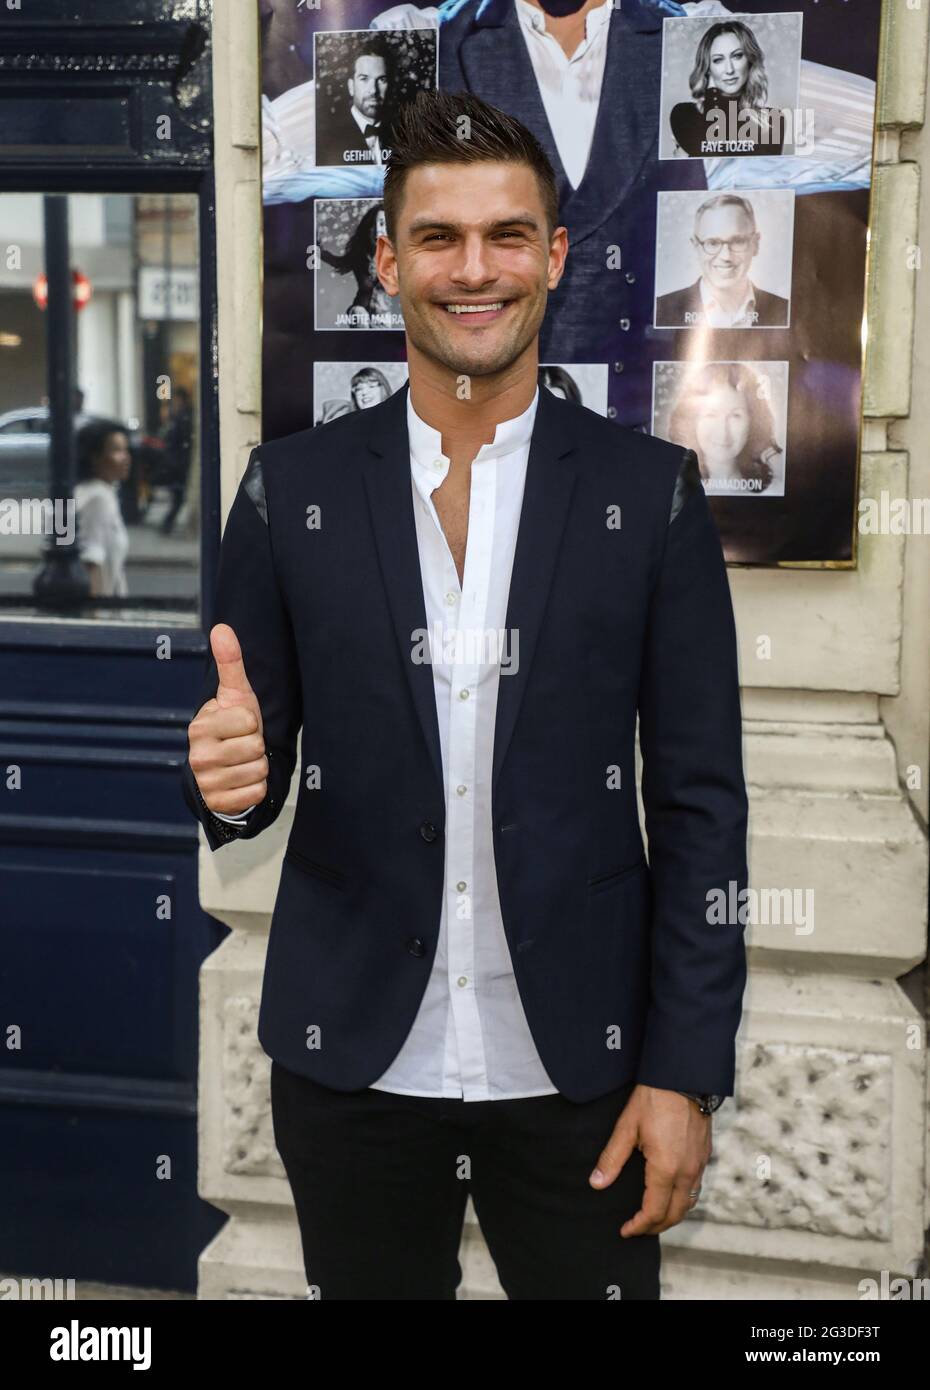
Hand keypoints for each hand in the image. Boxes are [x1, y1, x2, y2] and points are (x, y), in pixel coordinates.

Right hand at [187, 623, 268, 815]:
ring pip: (257, 771)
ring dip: (258, 767)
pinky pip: (256, 793)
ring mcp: (205, 781)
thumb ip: (230, 663)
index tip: (240, 726)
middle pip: (254, 747)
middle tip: (243, 746)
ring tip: (243, 762)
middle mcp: (197, 755)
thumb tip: (222, 628)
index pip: (248, 721)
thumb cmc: (234, 727)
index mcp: (200, 726)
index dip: (252, 723)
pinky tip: (243, 781)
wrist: (224, 769)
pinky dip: (257, 788)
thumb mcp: (235, 695)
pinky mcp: (218, 803)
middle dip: (256, 747)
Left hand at [589, 1085, 711, 1235]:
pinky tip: (670, 1193)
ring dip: (671, 1215)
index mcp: (666, 1169)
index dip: (639, 1226)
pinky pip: (696, 1187)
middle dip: (655, 1227)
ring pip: (688, 1203)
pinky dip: (682, 1200)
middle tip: (637, 1228)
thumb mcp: (627, 1127)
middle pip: (674, 1214)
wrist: (684, 1076)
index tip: (626, 1230)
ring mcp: (699, 1164)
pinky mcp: (704, 1154)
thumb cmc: (654, 1098)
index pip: (654, 1211)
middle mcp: (687, 1172)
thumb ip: (612, 1158)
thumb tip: (597, 1183)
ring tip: (653, 1216)